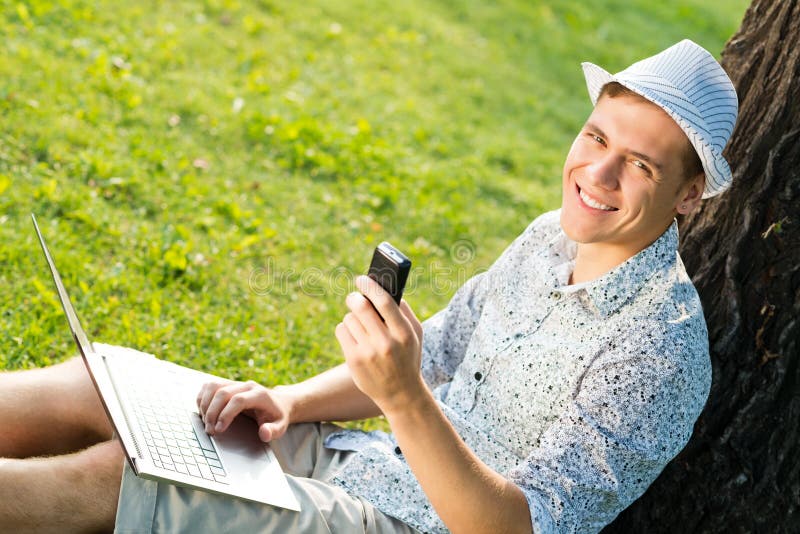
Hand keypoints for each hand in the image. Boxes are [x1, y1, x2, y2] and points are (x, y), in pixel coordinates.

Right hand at [196, 379, 292, 441]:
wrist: (278, 402)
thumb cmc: (276, 415)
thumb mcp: (281, 426)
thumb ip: (273, 431)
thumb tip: (264, 433)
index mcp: (259, 394)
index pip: (238, 400)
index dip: (226, 414)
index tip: (219, 429)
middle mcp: (247, 385)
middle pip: (223, 393)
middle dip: (212, 413)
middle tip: (210, 431)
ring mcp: (236, 383)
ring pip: (214, 387)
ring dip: (205, 405)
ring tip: (206, 423)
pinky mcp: (228, 384)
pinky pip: (210, 386)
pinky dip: (202, 398)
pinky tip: (203, 412)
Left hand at [334, 275, 424, 413]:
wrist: (400, 394)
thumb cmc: (408, 357)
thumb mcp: (415, 335)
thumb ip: (404, 311)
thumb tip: (384, 289)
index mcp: (403, 333)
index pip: (384, 302)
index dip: (370, 286)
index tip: (362, 279)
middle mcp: (386, 343)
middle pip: (361, 307)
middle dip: (355, 298)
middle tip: (354, 297)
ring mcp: (368, 353)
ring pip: (349, 318)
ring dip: (353, 317)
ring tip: (361, 325)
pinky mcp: (353, 360)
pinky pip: (341, 330)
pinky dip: (346, 329)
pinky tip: (355, 336)